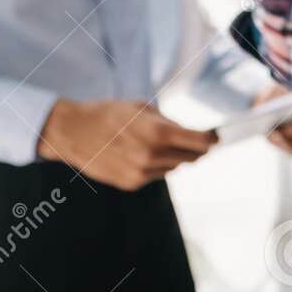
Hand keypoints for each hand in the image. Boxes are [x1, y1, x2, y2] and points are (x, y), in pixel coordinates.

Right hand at [36, 99, 215, 190]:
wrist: (74, 133)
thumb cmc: (108, 114)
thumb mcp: (141, 108)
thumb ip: (168, 122)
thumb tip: (190, 133)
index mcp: (157, 132)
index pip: (199, 142)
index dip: (211, 139)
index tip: (217, 138)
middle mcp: (152, 156)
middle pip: (191, 158)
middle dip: (196, 149)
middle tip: (198, 142)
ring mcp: (142, 173)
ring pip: (174, 167)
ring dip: (173, 157)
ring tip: (157, 144)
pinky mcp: (132, 183)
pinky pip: (156, 175)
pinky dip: (156, 165)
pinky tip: (140, 154)